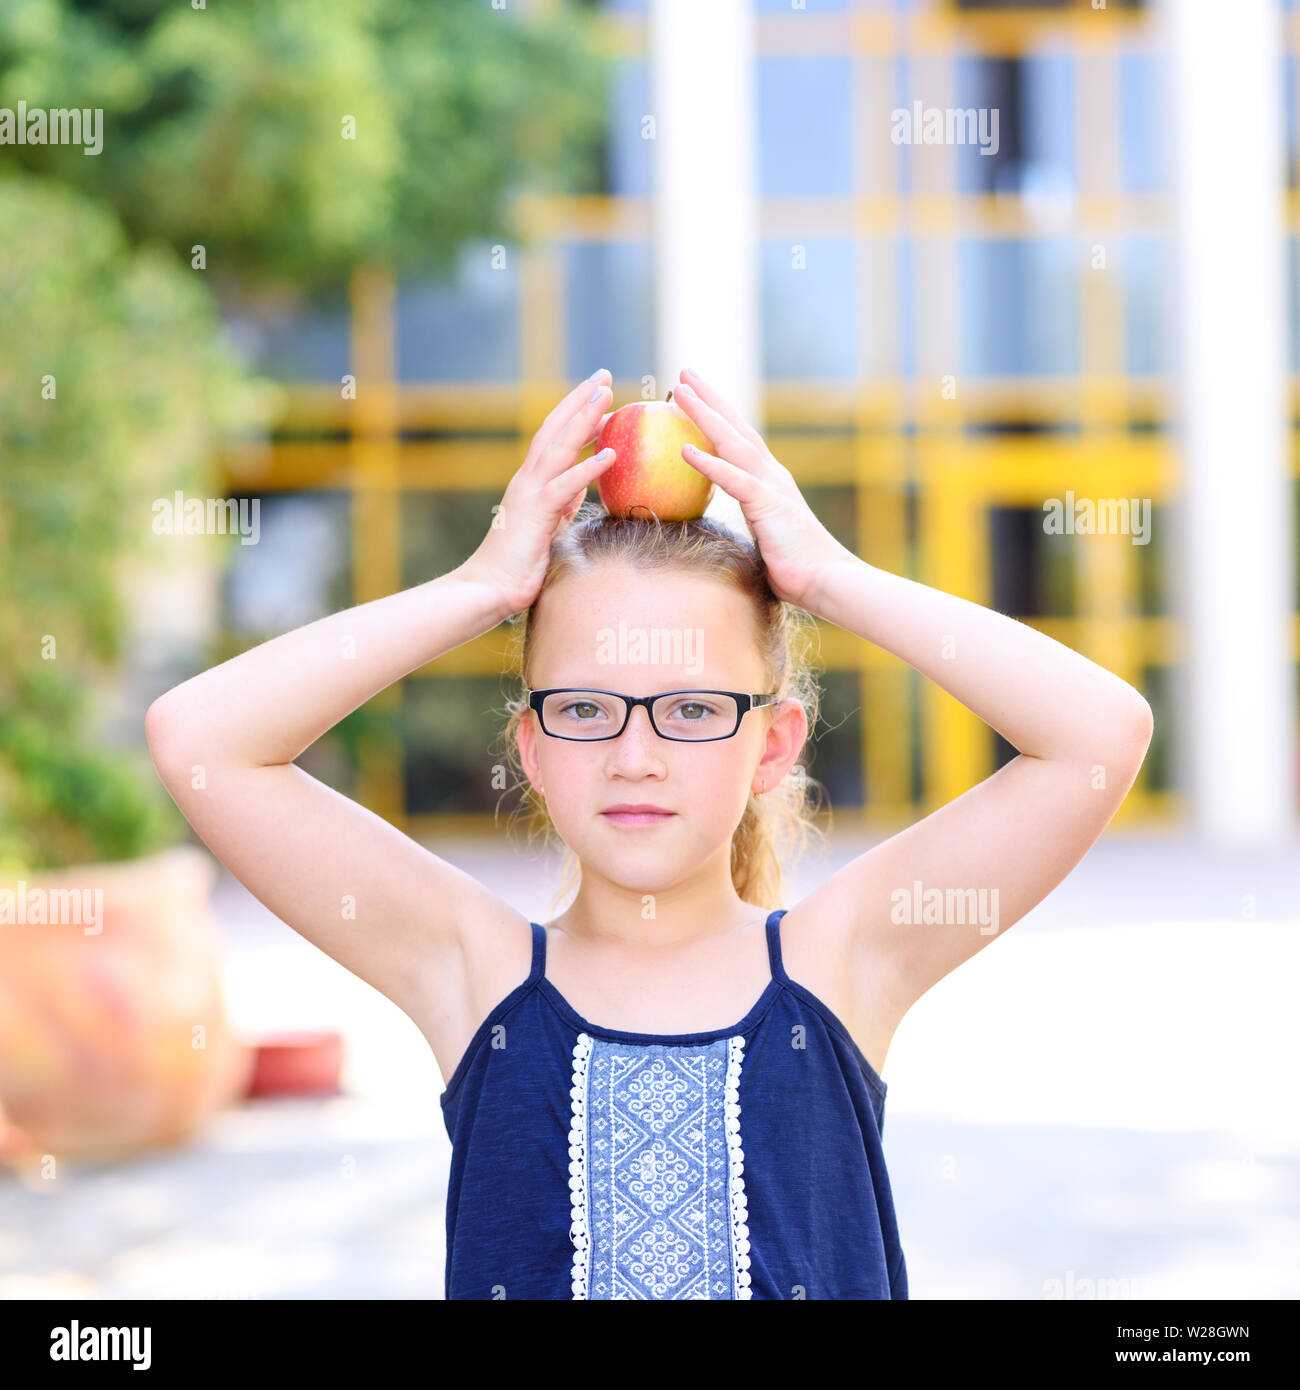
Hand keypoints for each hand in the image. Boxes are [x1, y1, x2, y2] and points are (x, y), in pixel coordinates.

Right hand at [462, 370, 617, 612]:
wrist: (487, 590)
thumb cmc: (516, 568)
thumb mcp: (546, 529)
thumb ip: (560, 507)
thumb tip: (578, 491)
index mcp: (529, 483)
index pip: (554, 438)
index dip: (575, 415)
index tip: (597, 396)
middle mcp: (527, 480)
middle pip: (554, 429)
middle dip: (580, 401)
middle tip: (604, 376)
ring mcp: (529, 494)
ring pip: (559, 447)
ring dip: (584, 419)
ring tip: (607, 396)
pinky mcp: (536, 514)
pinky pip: (566, 486)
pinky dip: (588, 468)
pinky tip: (610, 453)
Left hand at [672, 368, 854, 609]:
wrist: (827, 581)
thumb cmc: (797, 569)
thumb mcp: (766, 536)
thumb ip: (750, 520)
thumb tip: (728, 526)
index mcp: (770, 481)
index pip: (739, 439)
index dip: (717, 415)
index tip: (694, 394)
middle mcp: (772, 474)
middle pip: (735, 427)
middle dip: (708, 398)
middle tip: (683, 372)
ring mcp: (771, 486)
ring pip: (732, 442)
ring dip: (704, 414)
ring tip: (678, 391)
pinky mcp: (768, 504)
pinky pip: (733, 480)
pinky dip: (709, 463)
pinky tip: (684, 450)